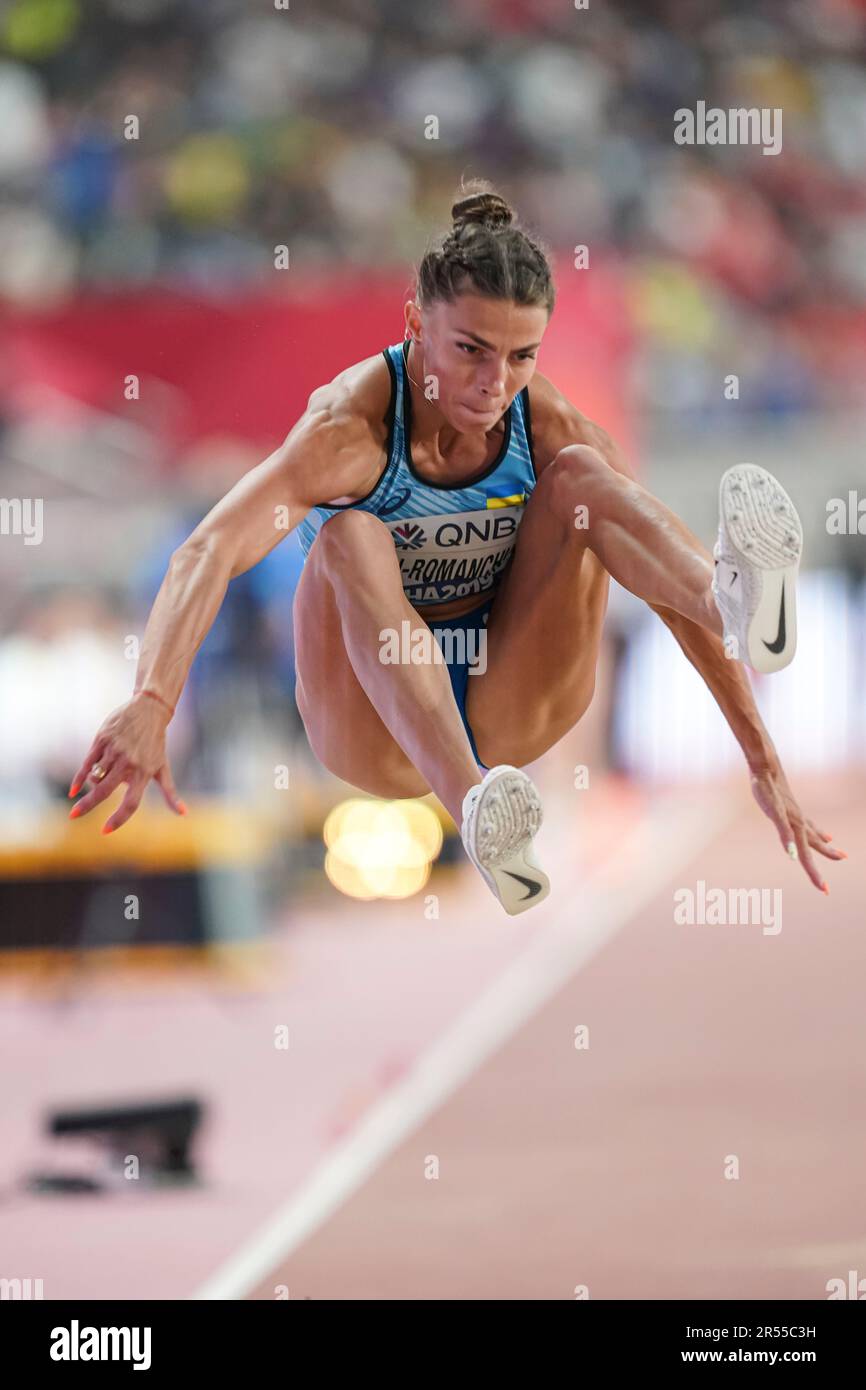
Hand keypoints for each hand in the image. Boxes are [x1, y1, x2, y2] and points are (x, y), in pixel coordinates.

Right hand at [68, 693, 185, 833]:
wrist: (149, 710)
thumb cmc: (156, 743)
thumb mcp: (163, 768)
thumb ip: (170, 793)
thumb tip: (183, 814)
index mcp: (144, 773)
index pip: (131, 803)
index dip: (119, 818)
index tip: (105, 830)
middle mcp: (128, 763)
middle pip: (104, 790)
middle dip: (87, 805)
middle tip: (73, 816)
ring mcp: (114, 750)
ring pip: (95, 776)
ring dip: (93, 784)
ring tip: (99, 780)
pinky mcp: (102, 739)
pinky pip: (87, 762)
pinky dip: (80, 776)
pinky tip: (75, 789)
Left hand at [749, 760, 846, 892]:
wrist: (765, 766)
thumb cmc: (766, 789)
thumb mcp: (773, 813)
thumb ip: (783, 834)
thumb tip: (793, 857)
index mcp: (796, 828)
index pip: (806, 858)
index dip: (814, 875)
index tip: (825, 891)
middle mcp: (800, 823)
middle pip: (814, 850)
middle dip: (819, 870)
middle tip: (826, 889)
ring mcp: (798, 815)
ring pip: (816, 837)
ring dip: (826, 848)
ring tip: (840, 854)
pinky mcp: (792, 808)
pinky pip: (810, 825)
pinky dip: (818, 832)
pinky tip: (824, 833)